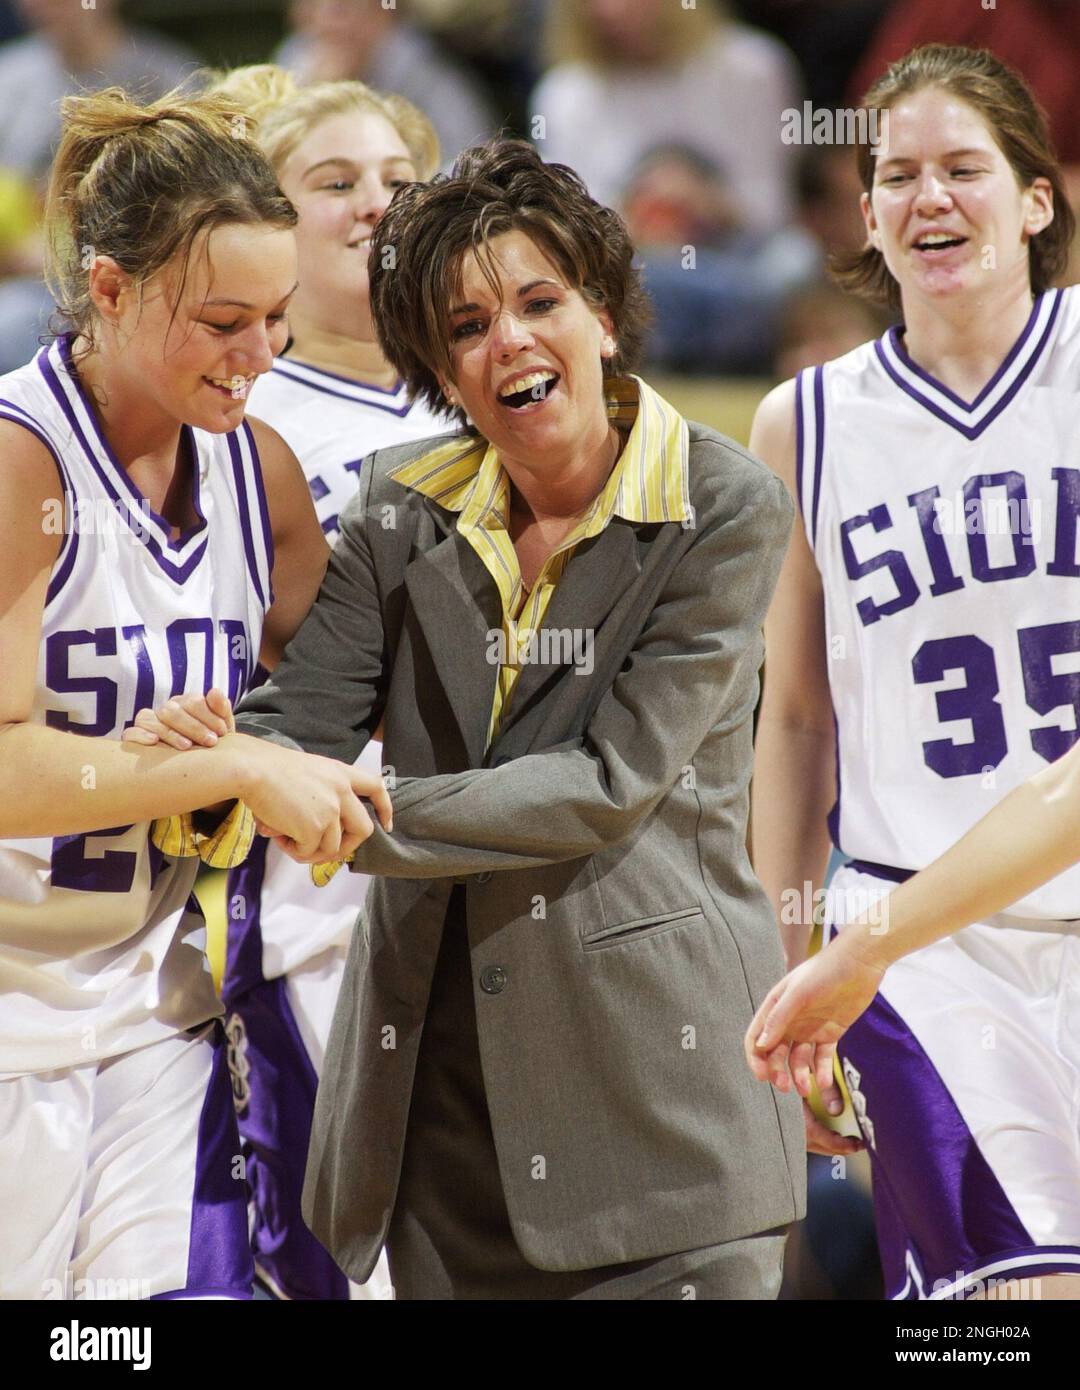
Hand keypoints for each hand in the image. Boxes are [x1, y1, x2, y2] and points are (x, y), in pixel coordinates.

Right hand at [123, 688, 234, 749]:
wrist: (203, 769)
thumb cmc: (213, 745)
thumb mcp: (222, 729)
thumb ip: (221, 710)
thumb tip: (215, 691)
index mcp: (187, 704)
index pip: (193, 701)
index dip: (208, 716)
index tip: (222, 732)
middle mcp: (166, 710)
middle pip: (171, 710)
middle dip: (193, 726)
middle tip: (211, 742)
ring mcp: (149, 723)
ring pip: (149, 718)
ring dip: (169, 732)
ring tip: (187, 746)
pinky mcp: (135, 738)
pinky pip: (130, 733)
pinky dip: (139, 735)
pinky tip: (154, 742)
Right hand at [240, 737, 392, 864]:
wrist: (250, 769)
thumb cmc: (267, 769)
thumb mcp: (306, 774)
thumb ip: (319, 799)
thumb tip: (311, 841)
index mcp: (340, 773)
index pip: (376, 787)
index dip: (384, 808)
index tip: (386, 824)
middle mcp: (341, 791)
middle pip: (364, 829)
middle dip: (347, 846)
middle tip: (324, 852)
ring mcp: (331, 810)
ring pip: (333, 847)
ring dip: (310, 850)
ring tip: (285, 839)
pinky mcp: (315, 828)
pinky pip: (309, 852)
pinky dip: (294, 851)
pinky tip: (277, 836)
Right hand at [744, 935, 885, 1099]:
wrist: (859, 963)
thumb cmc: (824, 971)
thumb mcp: (797, 994)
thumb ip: (778, 1019)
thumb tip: (760, 1045)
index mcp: (775, 1008)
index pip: (757, 1039)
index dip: (756, 1059)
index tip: (762, 1076)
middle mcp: (789, 1021)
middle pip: (776, 1053)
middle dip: (777, 1071)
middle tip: (785, 1086)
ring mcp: (809, 1029)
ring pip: (798, 1060)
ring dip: (798, 1076)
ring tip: (805, 1088)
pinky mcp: (829, 1034)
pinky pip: (822, 1058)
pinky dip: (821, 1072)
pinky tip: (823, 1082)